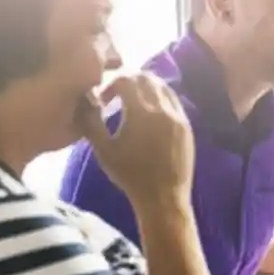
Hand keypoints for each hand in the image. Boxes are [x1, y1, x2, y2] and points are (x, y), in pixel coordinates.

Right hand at [79, 74, 193, 204]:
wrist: (164, 197)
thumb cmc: (130, 175)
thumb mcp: (104, 150)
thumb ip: (92, 122)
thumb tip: (86, 101)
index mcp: (142, 113)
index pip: (127, 80)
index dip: (111, 85)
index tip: (103, 100)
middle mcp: (164, 109)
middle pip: (147, 77)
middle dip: (129, 80)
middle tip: (116, 95)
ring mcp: (179, 116)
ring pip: (163, 86)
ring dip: (146, 87)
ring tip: (132, 101)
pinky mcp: (187, 125)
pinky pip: (174, 101)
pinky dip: (160, 98)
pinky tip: (150, 113)